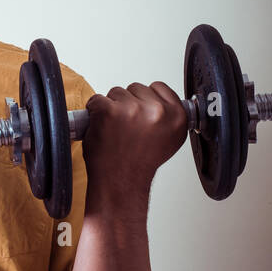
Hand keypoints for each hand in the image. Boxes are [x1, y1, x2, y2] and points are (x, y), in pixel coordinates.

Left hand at [81, 81, 187, 203]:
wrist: (119, 183)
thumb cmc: (137, 164)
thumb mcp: (167, 140)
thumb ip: (167, 118)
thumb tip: (162, 102)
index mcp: (177, 117)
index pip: (159, 87)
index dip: (146, 100)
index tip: (142, 115)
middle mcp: (158, 111)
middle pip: (136, 88)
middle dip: (128, 104)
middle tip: (127, 128)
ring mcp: (133, 109)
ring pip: (116, 92)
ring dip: (111, 108)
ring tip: (115, 131)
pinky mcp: (109, 111)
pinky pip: (97, 99)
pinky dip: (94, 112)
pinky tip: (102, 128)